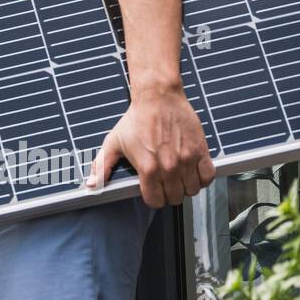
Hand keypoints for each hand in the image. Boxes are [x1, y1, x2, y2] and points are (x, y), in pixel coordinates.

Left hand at [86, 83, 214, 207]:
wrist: (158, 98)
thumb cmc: (135, 119)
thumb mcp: (113, 142)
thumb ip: (102, 166)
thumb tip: (91, 186)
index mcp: (147, 168)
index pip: (155, 201)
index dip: (153, 198)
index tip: (152, 190)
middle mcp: (168, 167)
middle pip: (175, 198)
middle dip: (169, 194)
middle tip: (165, 183)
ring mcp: (187, 160)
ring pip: (192, 191)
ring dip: (186, 187)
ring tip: (178, 177)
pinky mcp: (201, 151)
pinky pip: (208, 177)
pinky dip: (203, 178)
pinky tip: (193, 172)